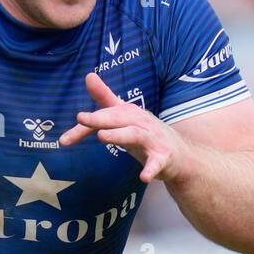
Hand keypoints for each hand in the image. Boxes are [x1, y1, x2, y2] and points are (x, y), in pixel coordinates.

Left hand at [59, 71, 187, 184]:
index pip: (105, 115)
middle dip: (101, 118)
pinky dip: (151, 169)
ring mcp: (153, 140)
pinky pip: (156, 163)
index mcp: (129, 113)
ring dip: (119, 135)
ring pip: (134, 135)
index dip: (88, 122)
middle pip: (119, 118)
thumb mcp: (125, 116)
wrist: (181, 155)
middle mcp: (141, 122)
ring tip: (102, 138)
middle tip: (81, 118)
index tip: (72, 125)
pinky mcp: (163, 157)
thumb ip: (105, 99)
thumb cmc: (147, 134)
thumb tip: (88, 75)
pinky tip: (144, 178)